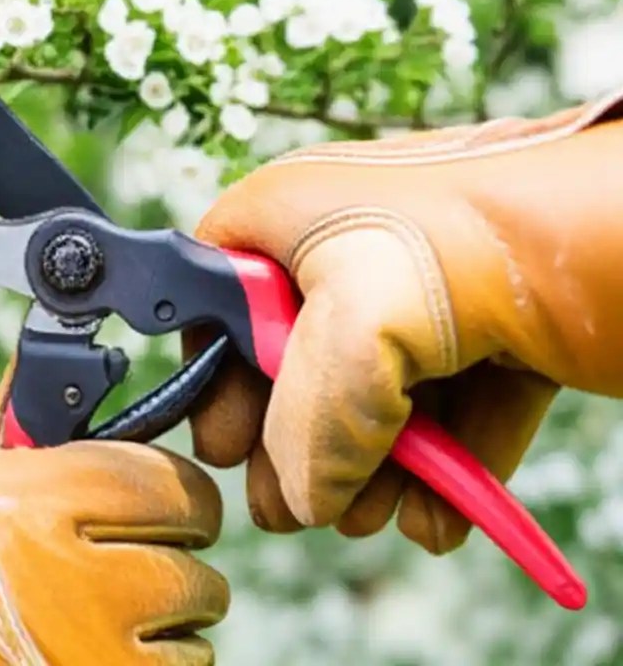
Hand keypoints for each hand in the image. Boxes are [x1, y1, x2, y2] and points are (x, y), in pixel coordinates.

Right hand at [0, 385, 229, 664]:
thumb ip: (4, 420)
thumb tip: (40, 366)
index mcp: (45, 498)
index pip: (171, 479)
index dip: (173, 487)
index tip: (161, 496)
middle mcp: (84, 574)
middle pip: (197, 552)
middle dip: (177, 545)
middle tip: (143, 547)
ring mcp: (97, 647)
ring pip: (196, 619)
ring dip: (171, 609)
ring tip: (121, 604)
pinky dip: (159, 659)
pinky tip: (111, 646)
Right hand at [184, 91, 622, 554]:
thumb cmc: (514, 228)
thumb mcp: (367, 321)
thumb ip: (306, 420)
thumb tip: (305, 497)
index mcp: (295, 211)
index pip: (213, 295)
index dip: (214, 374)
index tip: (230, 444)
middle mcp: (355, 245)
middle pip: (291, 362)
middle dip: (301, 446)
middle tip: (303, 508)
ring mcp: (432, 289)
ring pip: (377, 398)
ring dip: (373, 474)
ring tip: (381, 516)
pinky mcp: (502, 329)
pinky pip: (453, 410)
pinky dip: (443, 472)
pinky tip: (441, 518)